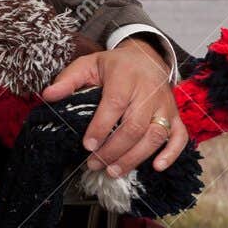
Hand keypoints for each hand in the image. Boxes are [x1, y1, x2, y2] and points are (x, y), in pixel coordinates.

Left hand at [41, 37, 187, 174]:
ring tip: (113, 171)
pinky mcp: (176, 115)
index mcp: (125, 76)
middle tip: (94, 163)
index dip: (101, 126)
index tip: (87, 145)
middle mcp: (148, 91)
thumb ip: (68, 80)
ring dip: (135, 157)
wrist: (147, 57)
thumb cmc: (114, 65)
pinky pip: (179, 136)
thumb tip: (48, 96)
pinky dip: (171, 153)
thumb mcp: (89, 64)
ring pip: (155, 134)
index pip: (115, 103)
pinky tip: (156, 167)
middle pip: (135, 125)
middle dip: (114, 149)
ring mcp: (165, 105)